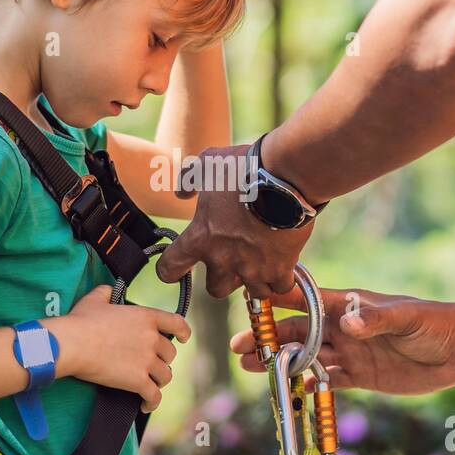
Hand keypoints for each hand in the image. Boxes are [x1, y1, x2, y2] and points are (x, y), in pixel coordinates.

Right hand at [50, 285, 190, 411]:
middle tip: (150, 364)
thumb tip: (108, 289)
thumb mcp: (95, 299)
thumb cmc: (81, 322)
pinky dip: (151, 401)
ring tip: (149, 384)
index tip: (183, 339)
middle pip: (170, 354)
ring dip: (158, 380)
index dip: (183, 332)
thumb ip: (106, 292)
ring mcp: (147, 360)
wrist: (72, 344)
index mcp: (146, 317)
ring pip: (165, 375)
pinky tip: (145, 404)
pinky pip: (154, 395)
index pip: (177, 323)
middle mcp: (152, 338)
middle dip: (162, 360)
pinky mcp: (138, 380)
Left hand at [155, 143, 313, 297]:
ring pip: (252, 292)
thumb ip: (189, 179)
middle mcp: (223, 260)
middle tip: (232, 260)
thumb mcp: (207, 162)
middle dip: (222, 278)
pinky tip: (284, 265)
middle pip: (215, 289)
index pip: (169, 269)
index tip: (177, 265)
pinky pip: (280, 287)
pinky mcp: (281, 268)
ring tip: (261, 264)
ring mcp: (253, 268)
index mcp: (200, 238)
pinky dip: (282, 279)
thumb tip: (182, 192)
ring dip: (254, 281)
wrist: (284, 177)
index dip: (170, 269)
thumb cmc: (243, 168)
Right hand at [230, 286, 454, 395]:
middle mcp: (343, 328)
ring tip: (250, 368)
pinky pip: (325, 382)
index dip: (277, 299)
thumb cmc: (434, 323)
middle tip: (239, 347)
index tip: (249, 300)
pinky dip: (306, 387)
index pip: (305, 299)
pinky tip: (286, 392)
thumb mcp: (407, 318)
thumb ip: (376, 319)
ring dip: (279, 362)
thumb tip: (348, 323)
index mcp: (349, 306)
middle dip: (268, 338)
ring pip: (305, 358)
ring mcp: (350, 352)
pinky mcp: (360, 376)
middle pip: (297, 332)